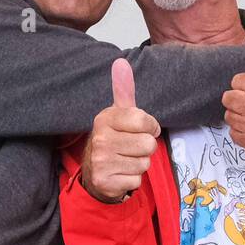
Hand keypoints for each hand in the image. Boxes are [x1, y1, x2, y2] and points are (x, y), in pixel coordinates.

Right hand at [80, 60, 160, 203]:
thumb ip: (123, 91)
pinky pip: (137, 180)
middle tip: (132, 148)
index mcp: (105, 119)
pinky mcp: (105, 182)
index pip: (144, 120)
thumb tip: (121, 62)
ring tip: (126, 160)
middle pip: (148, 144)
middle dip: (145, 148)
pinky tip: (121, 173)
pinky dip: (133, 179)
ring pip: (144, 163)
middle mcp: (100, 139)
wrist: (95, 171)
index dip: (150, 127)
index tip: (143, 129)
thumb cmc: (114, 139)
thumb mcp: (118, 115)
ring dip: (140, 164)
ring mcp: (101, 162)